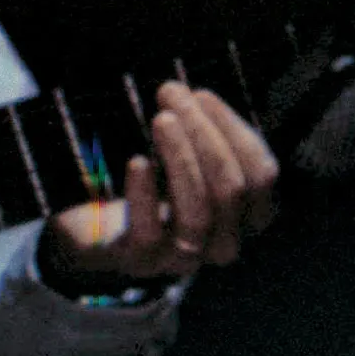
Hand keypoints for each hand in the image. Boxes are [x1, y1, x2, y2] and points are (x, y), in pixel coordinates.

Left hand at [45, 79, 281, 290]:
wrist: (92, 230)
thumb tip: (186, 92)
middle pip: (232, 190)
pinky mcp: (141, 263)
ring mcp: (184, 259)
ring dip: (182, 159)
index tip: (200, 94)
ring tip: (161, 119)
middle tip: (171, 95)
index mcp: (245, 216)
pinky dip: (144, 196)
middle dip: (205, 136)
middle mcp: (223, 242)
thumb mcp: (183, 156)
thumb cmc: (147, 184)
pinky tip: (137, 162)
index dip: (235, 132)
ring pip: (199, 212)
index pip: (262, 175)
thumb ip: (197, 131)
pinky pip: (151, 234)